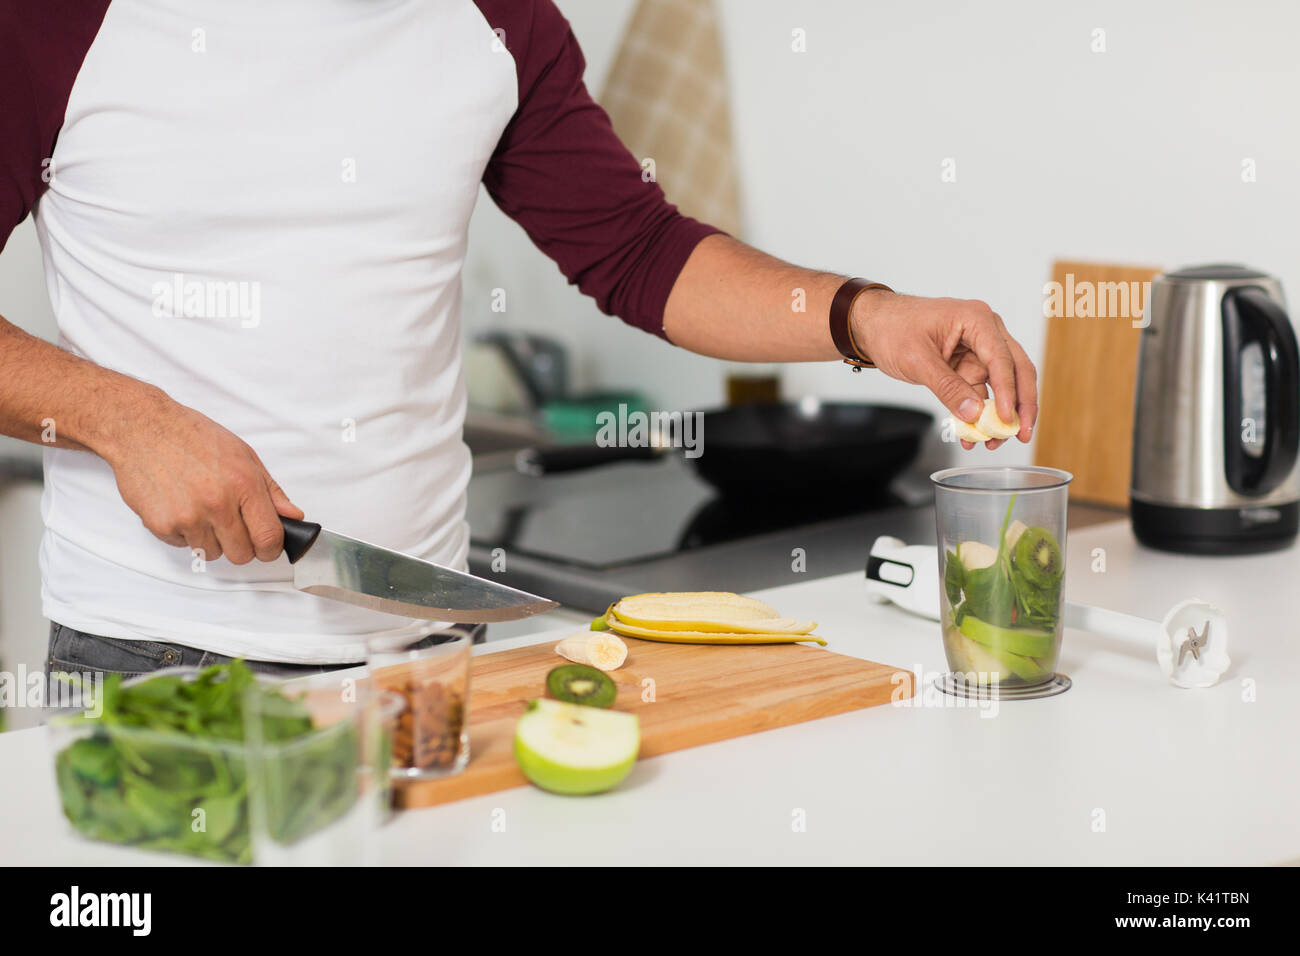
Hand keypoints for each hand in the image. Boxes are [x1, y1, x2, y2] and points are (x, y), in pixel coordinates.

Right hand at [103, 391, 303, 563]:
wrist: (142, 428)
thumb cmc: (192, 436)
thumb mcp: (243, 454)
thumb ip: (271, 490)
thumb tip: (293, 516)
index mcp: (243, 484)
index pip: (269, 537)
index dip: (272, 548)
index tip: (268, 547)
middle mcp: (217, 503)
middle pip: (242, 555)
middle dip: (242, 546)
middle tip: (233, 526)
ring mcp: (187, 517)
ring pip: (212, 553)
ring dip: (211, 539)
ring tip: (202, 509)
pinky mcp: (161, 525)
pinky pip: (183, 546)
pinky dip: (184, 533)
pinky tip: (180, 506)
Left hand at [851, 291, 1037, 449]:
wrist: (872, 325)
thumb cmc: (892, 328)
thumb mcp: (918, 360)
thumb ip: (948, 387)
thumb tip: (974, 414)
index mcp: (976, 319)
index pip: (1002, 359)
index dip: (1009, 391)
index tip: (1008, 418)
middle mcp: (985, 332)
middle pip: (1016, 370)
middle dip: (1021, 404)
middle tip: (1021, 433)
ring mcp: (978, 350)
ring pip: (1000, 385)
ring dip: (999, 414)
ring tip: (994, 442)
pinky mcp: (967, 366)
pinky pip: (980, 392)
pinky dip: (978, 414)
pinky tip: (973, 435)